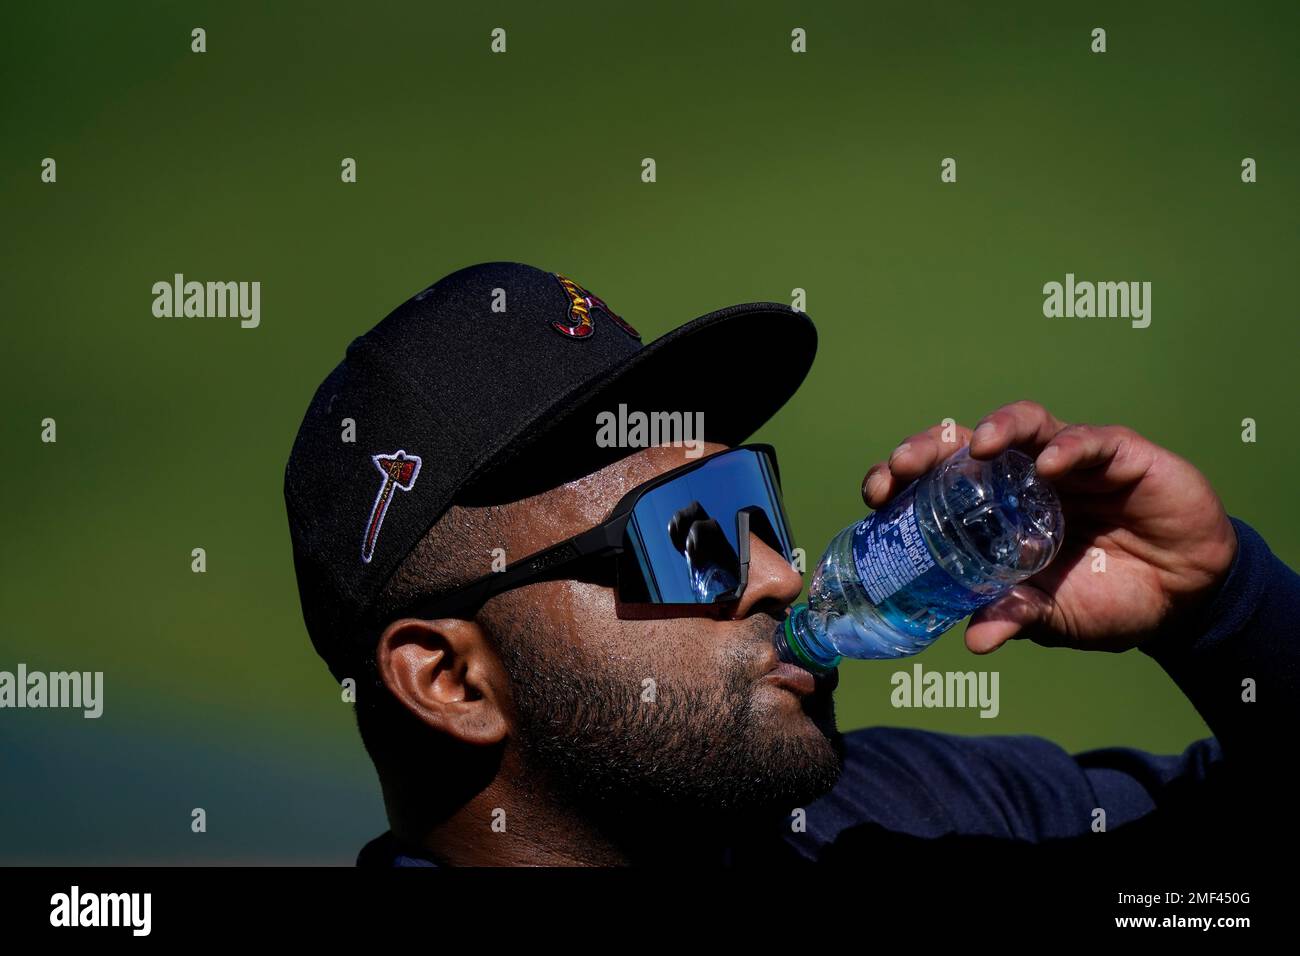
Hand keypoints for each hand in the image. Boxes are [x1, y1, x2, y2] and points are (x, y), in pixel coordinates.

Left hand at [862, 401, 1238, 653]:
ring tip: (977, 447)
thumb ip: (1015, 618)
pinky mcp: (1120, 453)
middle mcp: (1023, 475)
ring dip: (996, 429)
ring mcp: (1070, 460)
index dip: (901, 480)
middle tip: (904, 465)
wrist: (1186, 601)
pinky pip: (1089, 441)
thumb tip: (973, 643)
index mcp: (994, 508)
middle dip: (929, 446)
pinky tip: (1051, 465)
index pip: (936, 480)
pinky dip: (1068, 448)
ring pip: (1024, 423)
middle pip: (965, 442)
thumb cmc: (1108, 600)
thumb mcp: (1053, 616)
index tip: (876, 496)